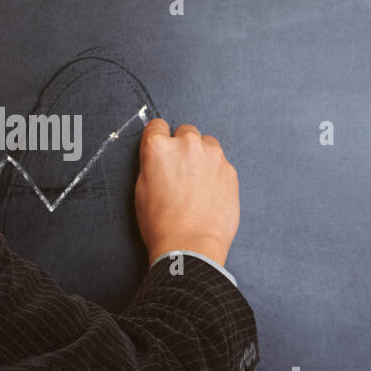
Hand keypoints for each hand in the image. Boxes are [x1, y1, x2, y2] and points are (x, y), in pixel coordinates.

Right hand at [134, 118, 239, 267]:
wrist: (191, 246)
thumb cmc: (161, 224)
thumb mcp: (141, 190)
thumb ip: (151, 163)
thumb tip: (159, 155)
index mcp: (159, 147)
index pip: (157, 125)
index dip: (157, 139)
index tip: (161, 150)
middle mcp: (187, 144)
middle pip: (185, 131)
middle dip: (182, 147)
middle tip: (180, 172)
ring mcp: (212, 156)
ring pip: (206, 144)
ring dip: (201, 157)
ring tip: (196, 184)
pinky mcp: (230, 170)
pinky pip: (220, 163)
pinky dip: (215, 173)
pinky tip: (208, 194)